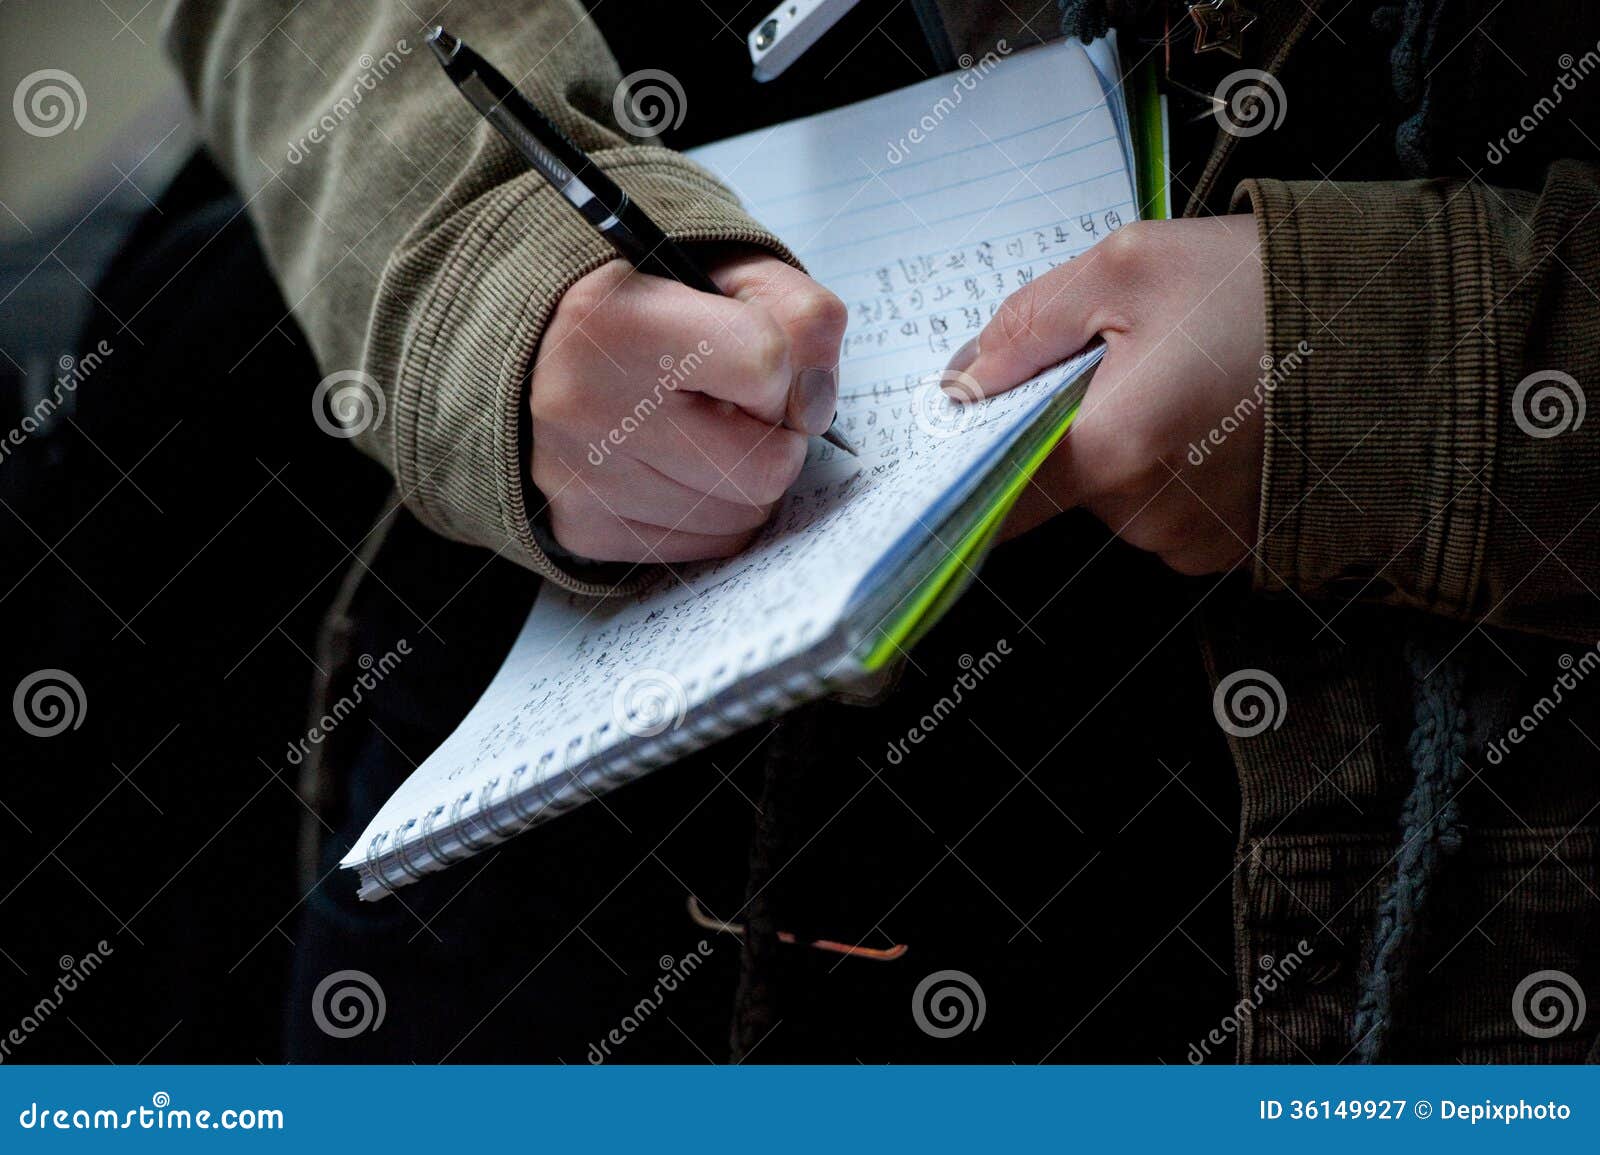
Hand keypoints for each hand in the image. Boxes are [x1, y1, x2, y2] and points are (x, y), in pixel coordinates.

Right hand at [530, 248, 846, 562]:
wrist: (545, 352)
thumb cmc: (656, 312)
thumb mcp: (731, 275)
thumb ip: (803, 318)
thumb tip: (814, 410)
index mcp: (618, 319)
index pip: (766, 364)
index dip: (780, 367)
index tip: (750, 359)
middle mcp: (583, 403)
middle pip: (765, 466)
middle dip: (773, 438)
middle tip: (739, 408)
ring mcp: (580, 476)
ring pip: (741, 515)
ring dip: (746, 480)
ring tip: (705, 434)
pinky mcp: (584, 528)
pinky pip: (706, 546)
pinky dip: (713, 512)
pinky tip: (681, 470)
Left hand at [951, 216, 1266, 574]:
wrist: (1409, 333)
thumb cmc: (1271, 290)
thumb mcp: (1131, 266)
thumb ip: (1026, 327)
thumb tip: (960, 381)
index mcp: (1112, 453)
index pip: (994, 497)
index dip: (969, 465)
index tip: (965, 432)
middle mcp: (1149, 519)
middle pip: (1059, 486)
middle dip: (1068, 425)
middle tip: (1119, 359)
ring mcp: (1196, 542)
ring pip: (1115, 499)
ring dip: (1126, 447)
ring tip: (1185, 380)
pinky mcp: (1235, 548)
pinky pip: (1168, 513)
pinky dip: (1174, 470)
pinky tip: (1214, 416)